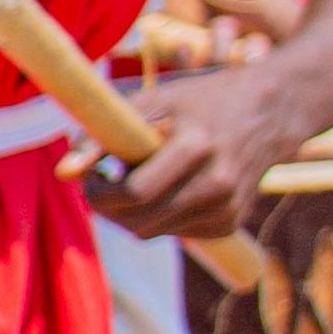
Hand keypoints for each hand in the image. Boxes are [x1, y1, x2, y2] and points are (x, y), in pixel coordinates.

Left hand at [84, 59, 306, 249]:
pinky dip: (161, 217)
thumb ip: (104, 135)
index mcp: (196, 148)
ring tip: (133, 182)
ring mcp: (227, 208)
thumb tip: (64, 173)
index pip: (135, 193)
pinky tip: (168, 190)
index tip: (90, 181)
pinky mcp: (231, 223)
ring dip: (132, 214)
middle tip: (101, 185)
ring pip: (153, 232)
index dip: (100, 194)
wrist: (269, 112)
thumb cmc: (199, 100)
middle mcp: (217, 184)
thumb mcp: (152, 102)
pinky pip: (175, 233)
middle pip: (140, 221)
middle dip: (109, 208)